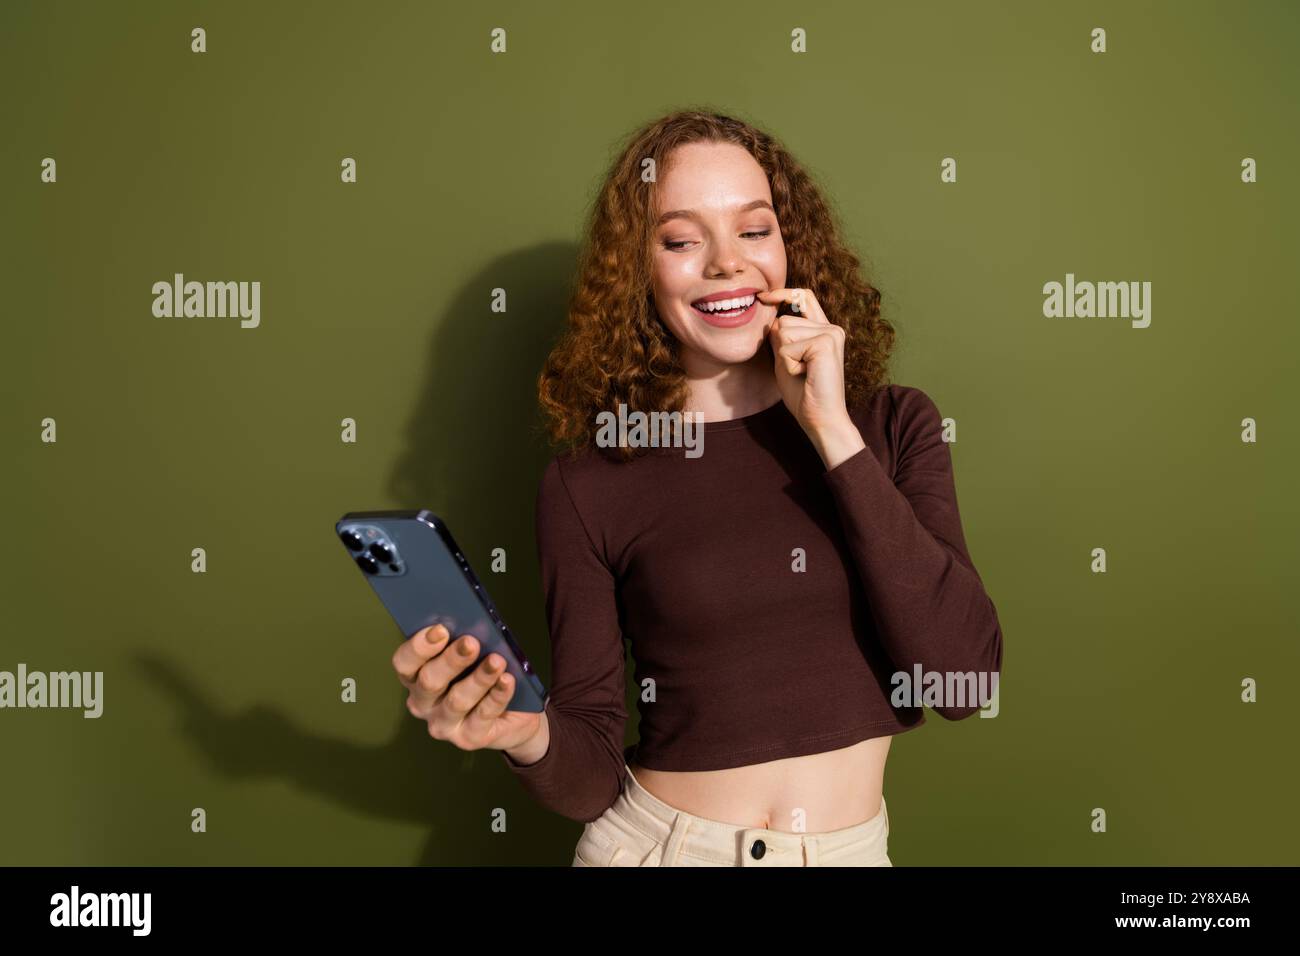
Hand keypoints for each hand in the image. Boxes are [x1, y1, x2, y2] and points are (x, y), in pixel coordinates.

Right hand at [392, 623, 542, 754]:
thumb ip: (465, 642)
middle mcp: (423, 703)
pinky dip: (497, 696)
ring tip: (496, 661)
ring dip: (478, 679)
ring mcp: (444, 724)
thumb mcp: (473, 655)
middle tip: (471, 643)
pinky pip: (483, 715)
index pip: (404, 662)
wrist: (513, 714)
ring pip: (457, 701)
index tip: (441, 630)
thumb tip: (475, 625)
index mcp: (415, 677)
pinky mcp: (469, 738)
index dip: (419, 646)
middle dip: (451, 660)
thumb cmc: (483, 674)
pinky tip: (507, 681)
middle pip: (429, 681)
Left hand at [758, 287, 865, 468]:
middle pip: (783, 320)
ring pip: (783, 332)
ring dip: (785, 358)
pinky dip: (789, 365)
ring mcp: (831, 333)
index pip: (804, 296)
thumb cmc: (803, 394)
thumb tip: (771, 317)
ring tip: (803, 372)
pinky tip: (805, 375)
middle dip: (780, 348)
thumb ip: (781, 338)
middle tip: (798, 370)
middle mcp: (831, 328)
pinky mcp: (826, 343)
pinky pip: (787, 347)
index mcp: (824, 330)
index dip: (782, 293)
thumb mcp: (786, 360)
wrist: (821, 418)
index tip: (762, 296)